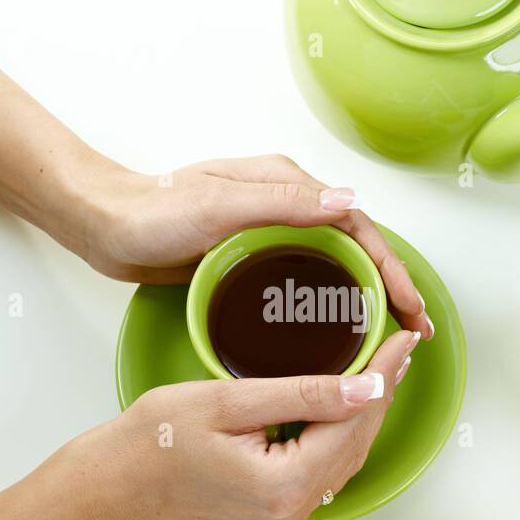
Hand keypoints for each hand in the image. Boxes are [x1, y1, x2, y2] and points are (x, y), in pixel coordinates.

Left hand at [83, 154, 433, 338]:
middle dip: (390, 286)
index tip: (409, 305)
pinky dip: (330, 303)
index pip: (356, 226)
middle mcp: (285, 205)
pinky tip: (337, 330)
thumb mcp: (217, 204)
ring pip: (333, 265)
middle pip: (354, 248)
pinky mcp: (251, 257)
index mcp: (286, 185)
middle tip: (414, 330)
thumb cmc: (151, 211)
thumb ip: (280, 202)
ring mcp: (270, 231)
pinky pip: (304, 280)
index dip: (389, 267)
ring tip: (389, 334)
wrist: (104, 225)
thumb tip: (345, 200)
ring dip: (366, 297)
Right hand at [106, 329, 418, 519]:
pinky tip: (345, 403)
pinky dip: (338, 434)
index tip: (402, 339)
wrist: (115, 480)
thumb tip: (367, 386)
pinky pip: (322, 471)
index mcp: (283, 485)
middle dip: (380, 391)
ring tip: (383, 366)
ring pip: (343, 458)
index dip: (382, 375)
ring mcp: (285, 519)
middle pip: (355, 443)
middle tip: (399, 345)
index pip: (353, 420)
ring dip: (363, 413)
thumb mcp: (230, 401)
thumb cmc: (156, 437)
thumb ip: (304, 394)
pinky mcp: (276, 515)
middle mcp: (292, 512)